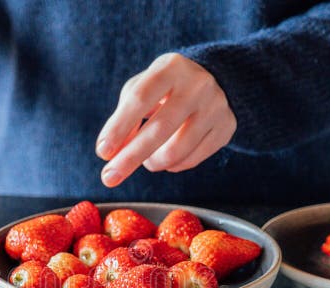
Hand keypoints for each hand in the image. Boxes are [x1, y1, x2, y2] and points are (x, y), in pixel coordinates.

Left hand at [96, 53, 236, 186]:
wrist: (216, 79)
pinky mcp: (226, 127)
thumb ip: (123, 118)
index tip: (103, 152)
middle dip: (130, 158)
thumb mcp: (142, 90)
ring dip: (152, 162)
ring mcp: (216, 107)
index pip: (140, 99)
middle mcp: (197, 85)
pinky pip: (191, 160)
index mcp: (170, 68)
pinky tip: (168, 156)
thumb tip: (112, 153)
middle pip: (160, 129)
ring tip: (147, 158)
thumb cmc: (165, 88)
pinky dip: (172, 165)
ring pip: (176, 151)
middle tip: (109, 178)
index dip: (119, 127)